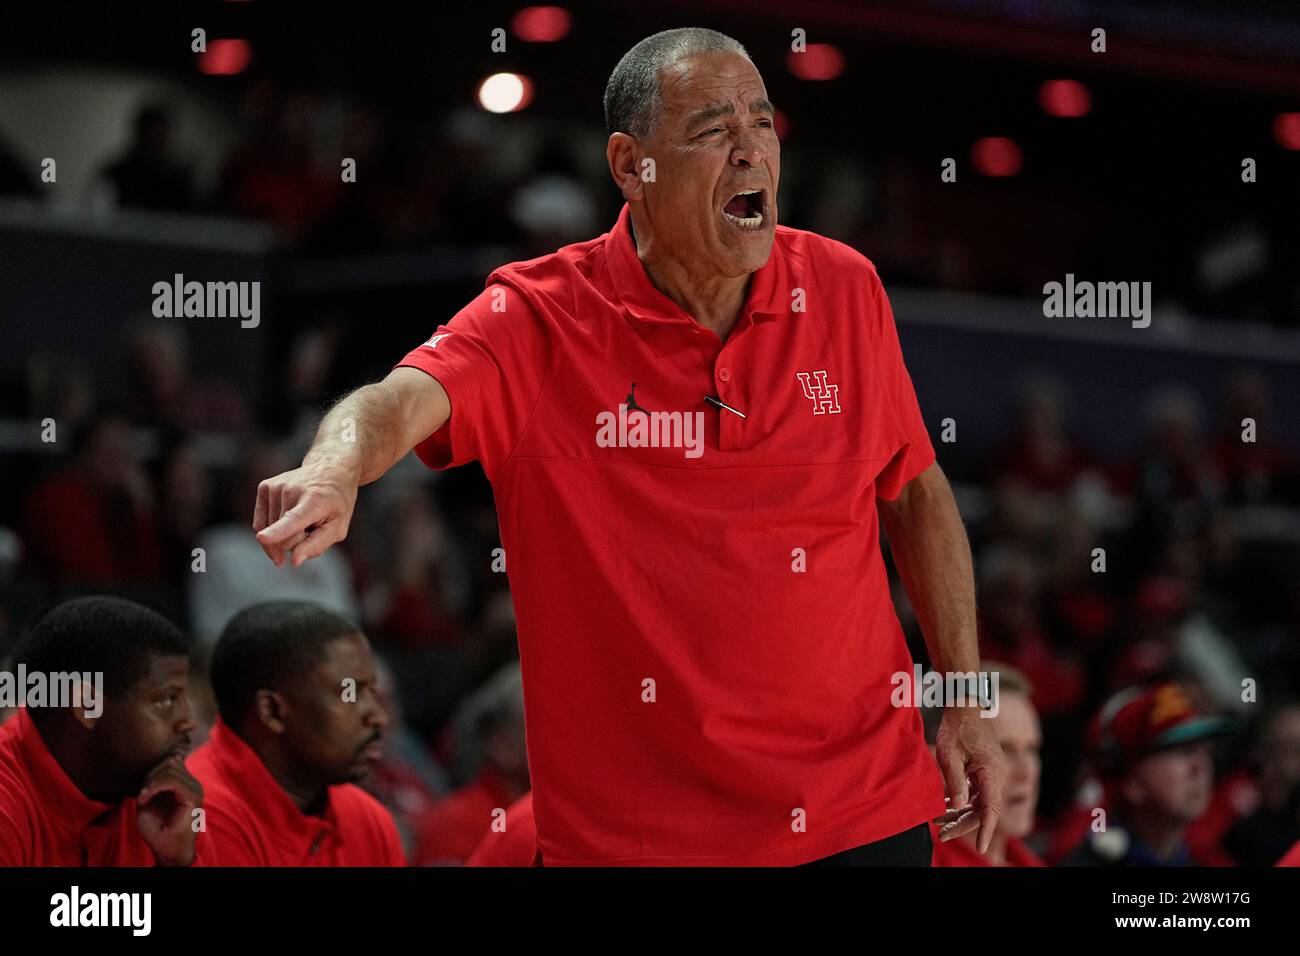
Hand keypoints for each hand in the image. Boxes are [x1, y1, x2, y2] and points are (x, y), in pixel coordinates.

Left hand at [136, 754, 203, 866]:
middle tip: (142, 795)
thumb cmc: (157, 831)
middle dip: (150, 775)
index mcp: (184, 783)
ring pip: (170, 768)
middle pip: (169, 762)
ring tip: (144, 798)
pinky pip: (173, 781)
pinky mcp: (193, 797)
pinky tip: (145, 798)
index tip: (142, 790)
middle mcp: (192, 783)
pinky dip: (155, 787)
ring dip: (152, 781)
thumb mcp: (148, 803)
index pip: (169, 762)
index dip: (152, 771)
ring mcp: (194, 788)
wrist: (168, 851)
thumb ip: (150, 785)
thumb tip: (149, 771)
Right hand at [254, 457, 358, 566]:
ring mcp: (275, 486)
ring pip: (268, 533)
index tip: (263, 538)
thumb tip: (294, 561)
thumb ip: (317, 545)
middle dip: (296, 542)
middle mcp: (292, 490)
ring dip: (284, 534)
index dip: (278, 532)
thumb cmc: (336, 502)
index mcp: (315, 501)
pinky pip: (260, 524)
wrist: (330, 469)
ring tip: (302, 517)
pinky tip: (287, 517)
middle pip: (283, 539)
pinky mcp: (264, 487)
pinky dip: (272, 528)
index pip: (294, 520)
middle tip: (312, 525)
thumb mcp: (338, 527)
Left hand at [931, 706, 1004, 852]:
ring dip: (960, 813)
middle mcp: (996, 775)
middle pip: (983, 809)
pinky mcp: (985, 770)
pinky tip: (946, 806)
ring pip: (979, 802)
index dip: (986, 830)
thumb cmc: (956, 727)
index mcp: (991, 772)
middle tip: (941, 833)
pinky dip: (962, 801)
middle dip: (963, 824)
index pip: (991, 809)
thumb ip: (955, 781)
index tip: (982, 848)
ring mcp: (992, 773)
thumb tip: (959, 806)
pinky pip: (977, 792)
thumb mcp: (949, 754)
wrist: (965, 705)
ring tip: (938, 822)